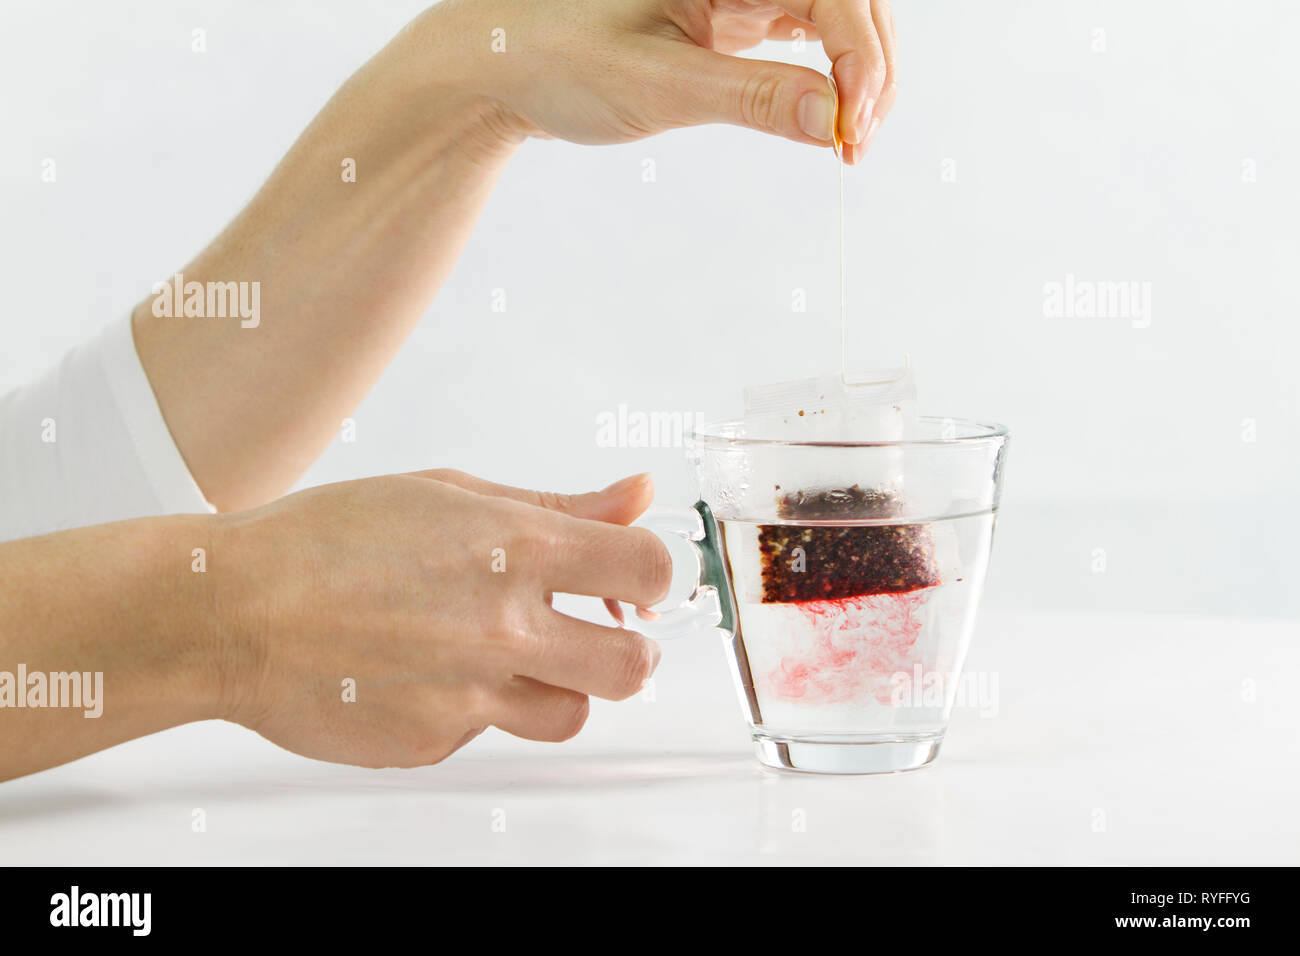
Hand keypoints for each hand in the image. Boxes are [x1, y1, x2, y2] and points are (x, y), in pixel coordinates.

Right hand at [215, 470, 670, 767]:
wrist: (231, 612)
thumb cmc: (327, 539)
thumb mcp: (449, 493)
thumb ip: (557, 505)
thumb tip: (639, 493)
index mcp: (512, 548)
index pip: (647, 570)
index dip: (653, 575)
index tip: (632, 579)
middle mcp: (501, 627)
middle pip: (631, 667)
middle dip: (627, 649)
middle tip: (594, 631)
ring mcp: (468, 695)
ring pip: (570, 715)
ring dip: (558, 687)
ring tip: (508, 656)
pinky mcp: (434, 743)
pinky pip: (489, 735)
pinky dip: (476, 708)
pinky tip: (428, 673)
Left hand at [425, 0, 897, 162]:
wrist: (498, 64)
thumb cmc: (557, 57)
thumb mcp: (659, 84)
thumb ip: (753, 98)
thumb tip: (830, 121)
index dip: (861, 56)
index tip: (853, 125)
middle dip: (870, 68)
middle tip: (856, 144)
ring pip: (835, 14)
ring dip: (856, 73)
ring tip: (846, 139)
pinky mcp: (731, 13)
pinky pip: (803, 32)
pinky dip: (825, 74)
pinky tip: (824, 116)